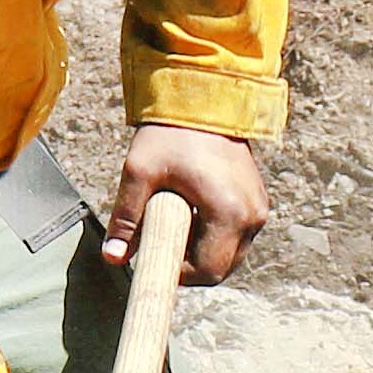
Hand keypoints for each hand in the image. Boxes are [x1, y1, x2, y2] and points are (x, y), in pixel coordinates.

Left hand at [108, 124, 269, 281]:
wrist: (204, 98)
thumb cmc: (171, 132)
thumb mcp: (140, 173)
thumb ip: (126, 219)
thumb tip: (113, 257)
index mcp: (227, 213)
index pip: (207, 271)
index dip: (179, 274)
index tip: (157, 255)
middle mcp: (251, 216)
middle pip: (222, 269)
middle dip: (191, 265)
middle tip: (164, 239)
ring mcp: (259, 209)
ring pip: (232, 255)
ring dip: (204, 252)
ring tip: (179, 222)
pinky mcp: (259, 201)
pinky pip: (239, 236)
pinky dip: (217, 237)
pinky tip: (195, 214)